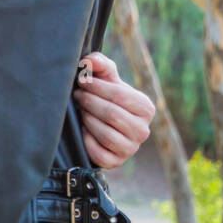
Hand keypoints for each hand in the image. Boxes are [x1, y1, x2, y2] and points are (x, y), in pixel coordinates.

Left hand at [72, 52, 155, 168]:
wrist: (100, 125)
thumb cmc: (104, 97)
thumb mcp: (105, 79)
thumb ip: (100, 64)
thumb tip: (88, 60)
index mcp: (146, 108)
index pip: (119, 95)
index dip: (96, 86)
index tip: (80, 81)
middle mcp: (144, 131)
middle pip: (112, 114)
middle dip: (89, 102)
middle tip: (76, 95)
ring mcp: (131, 149)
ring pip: (106, 134)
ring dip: (87, 119)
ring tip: (80, 110)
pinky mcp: (116, 162)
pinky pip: (98, 152)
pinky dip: (86, 140)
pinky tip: (83, 130)